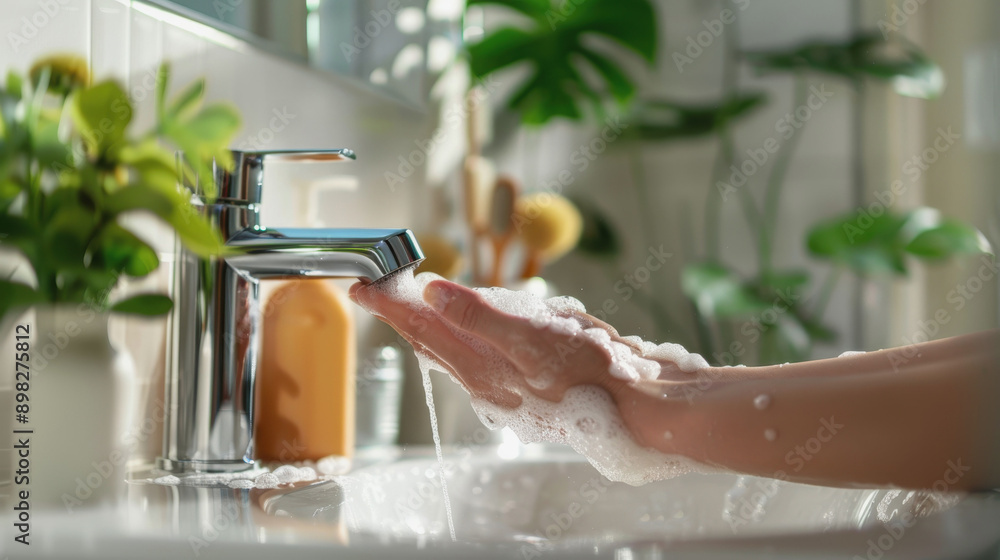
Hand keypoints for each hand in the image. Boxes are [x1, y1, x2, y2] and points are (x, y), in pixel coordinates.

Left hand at [348, 278, 683, 408]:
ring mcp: (512, 382)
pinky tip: (477, 326)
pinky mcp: (536, 379)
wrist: (644, 408)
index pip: (423, 331)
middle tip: (380, 290)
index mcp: (482, 370)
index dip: (390, 306)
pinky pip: (490, 352)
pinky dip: (472, 333)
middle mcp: (491, 379)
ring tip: (414, 305)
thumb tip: (430, 294)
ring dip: (434, 324)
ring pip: (459, 349)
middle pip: (433, 341)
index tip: (361, 285)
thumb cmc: (594, 375)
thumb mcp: (532, 338)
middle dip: (404, 314)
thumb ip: (478, 316)